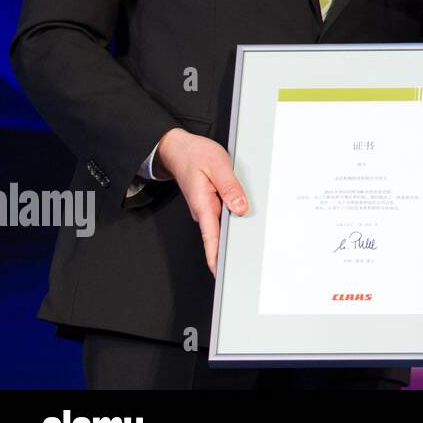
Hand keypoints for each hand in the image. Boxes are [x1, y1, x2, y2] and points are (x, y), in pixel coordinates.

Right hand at [153, 128, 247, 276]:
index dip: (216, 257)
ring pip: (220, 227)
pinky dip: (230, 223)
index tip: (221, 273)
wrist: (177, 149)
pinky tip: (240, 225)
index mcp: (203, 204)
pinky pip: (221, 217)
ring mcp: (205, 208)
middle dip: (227, 252)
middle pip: (216, 236)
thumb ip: (230, 187)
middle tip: (241, 265)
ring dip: (230, 238)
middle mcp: (202, 210)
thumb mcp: (218, 165)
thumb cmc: (194, 155)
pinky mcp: (209, 203)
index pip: (210, 237)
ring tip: (246, 249)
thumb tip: (240, 207)